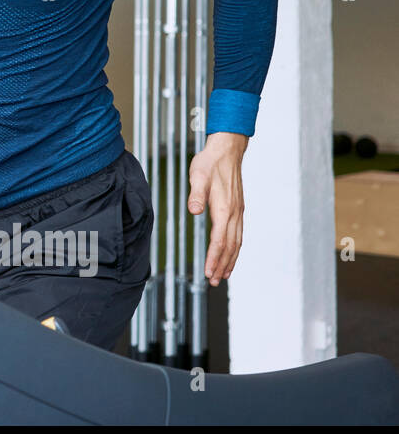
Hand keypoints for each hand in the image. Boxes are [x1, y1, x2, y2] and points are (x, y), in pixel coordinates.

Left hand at [188, 132, 247, 285]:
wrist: (227, 151)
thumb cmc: (210, 163)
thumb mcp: (197, 175)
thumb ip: (195, 194)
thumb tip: (194, 210)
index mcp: (224, 208)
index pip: (219, 240)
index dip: (214, 258)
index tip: (208, 272)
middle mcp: (234, 213)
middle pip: (230, 247)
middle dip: (222, 265)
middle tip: (214, 282)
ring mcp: (238, 212)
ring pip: (237, 243)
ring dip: (230, 260)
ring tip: (223, 275)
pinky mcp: (237, 210)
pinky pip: (238, 235)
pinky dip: (235, 249)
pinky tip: (230, 255)